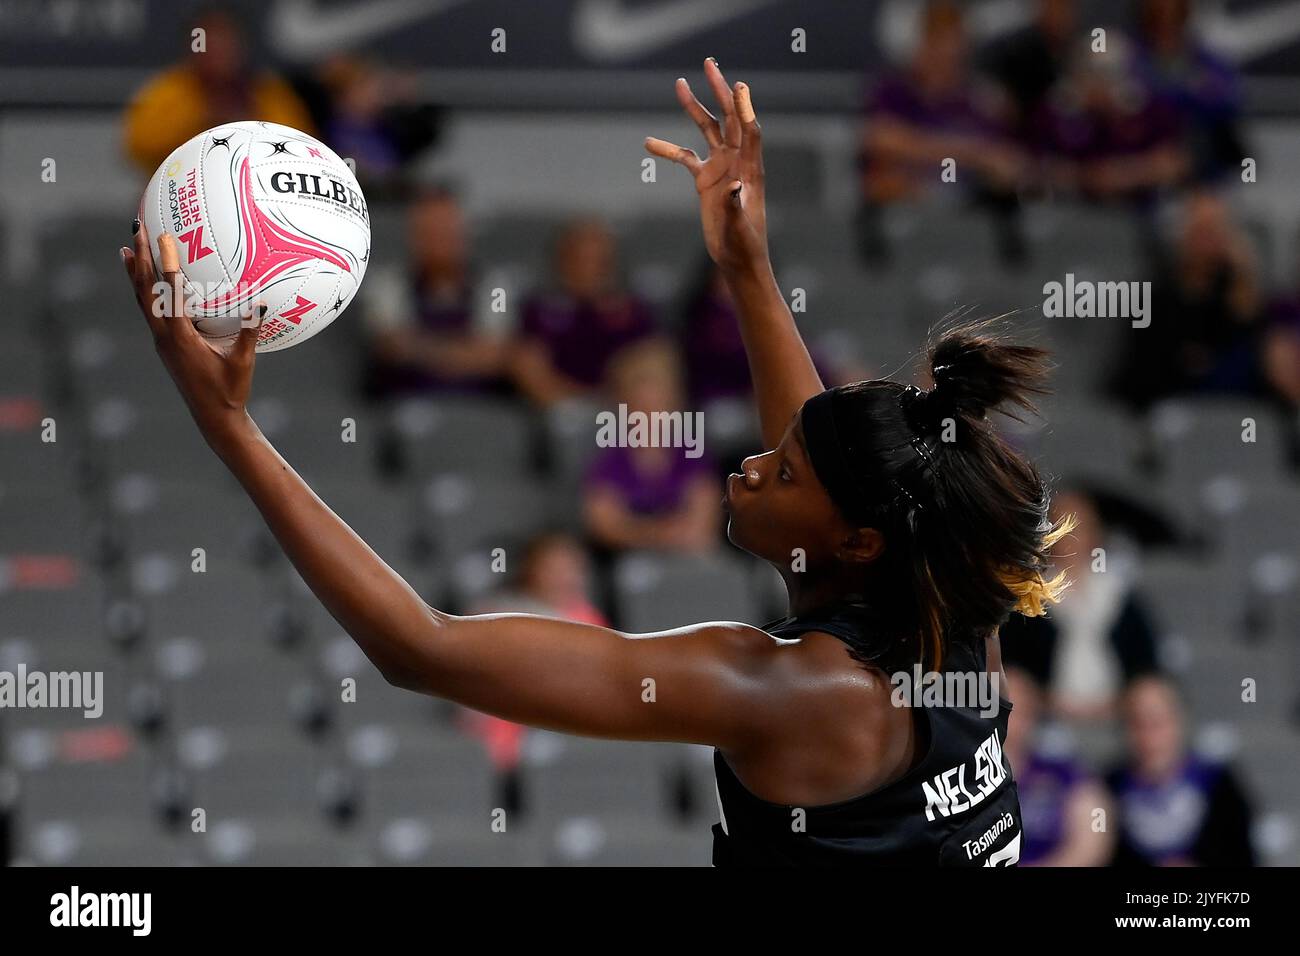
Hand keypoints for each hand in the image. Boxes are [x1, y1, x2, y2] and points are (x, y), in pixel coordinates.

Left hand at [120, 221, 262, 448]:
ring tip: (127, 249)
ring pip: (141, 301)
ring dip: (134, 273)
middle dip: (140, 258)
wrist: (214, 418)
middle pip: (144, 290)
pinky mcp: (165, 345)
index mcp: (180, 338)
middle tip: (136, 228)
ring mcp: (161, 341)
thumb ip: (250, 331)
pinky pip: (150, 312)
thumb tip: (260, 302)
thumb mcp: (243, 360)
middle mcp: (164, 337)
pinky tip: (145, 282)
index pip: (169, 293)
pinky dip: (144, 292)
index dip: (165, 263)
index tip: (164, 237)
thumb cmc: (231, 391)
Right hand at [645, 58, 767, 273]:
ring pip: (706, 130)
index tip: (738, 86)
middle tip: (709, 64)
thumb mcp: (739, 228)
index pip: (749, 131)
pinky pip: (685, 158)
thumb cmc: (744, 245)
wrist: (737, 260)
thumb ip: (735, 207)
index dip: (745, 109)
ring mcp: (720, 168)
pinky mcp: (706, 180)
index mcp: (750, 169)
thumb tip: (734, 187)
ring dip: (694, 108)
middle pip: (728, 119)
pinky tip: (648, 143)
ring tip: (679, 84)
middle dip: (720, 91)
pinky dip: (668, 150)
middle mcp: (736, 162)